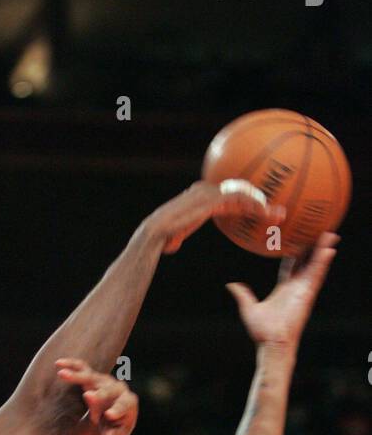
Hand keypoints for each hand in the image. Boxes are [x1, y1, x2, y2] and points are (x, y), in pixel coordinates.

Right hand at [55, 360, 138, 434]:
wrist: (114, 408)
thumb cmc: (115, 424)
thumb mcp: (115, 434)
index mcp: (128, 402)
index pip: (124, 405)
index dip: (117, 410)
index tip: (109, 415)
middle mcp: (117, 388)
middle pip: (107, 391)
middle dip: (98, 395)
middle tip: (89, 396)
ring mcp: (104, 380)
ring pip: (91, 376)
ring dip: (76, 376)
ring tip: (61, 374)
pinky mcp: (92, 375)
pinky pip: (82, 367)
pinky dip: (71, 365)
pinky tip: (58, 364)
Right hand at [147, 180, 285, 254]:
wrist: (155, 233)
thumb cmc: (160, 237)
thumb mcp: (174, 235)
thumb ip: (178, 235)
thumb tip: (172, 244)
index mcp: (199, 197)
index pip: (228, 195)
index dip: (246, 203)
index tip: (260, 213)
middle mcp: (206, 190)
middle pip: (239, 192)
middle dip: (259, 201)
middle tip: (277, 211)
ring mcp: (209, 193)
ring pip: (243, 195)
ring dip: (263, 204)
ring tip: (278, 213)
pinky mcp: (213, 200)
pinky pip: (239, 200)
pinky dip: (254, 206)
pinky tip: (266, 214)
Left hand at [227, 232, 338, 347]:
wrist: (272, 342)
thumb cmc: (262, 331)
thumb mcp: (249, 308)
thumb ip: (242, 294)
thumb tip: (231, 285)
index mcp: (283, 288)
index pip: (291, 264)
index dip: (294, 251)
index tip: (296, 239)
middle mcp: (296, 287)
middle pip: (306, 261)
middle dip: (312, 247)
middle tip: (318, 231)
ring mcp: (304, 289)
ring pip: (315, 265)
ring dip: (322, 250)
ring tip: (329, 234)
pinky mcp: (308, 293)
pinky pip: (316, 274)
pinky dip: (322, 261)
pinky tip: (328, 249)